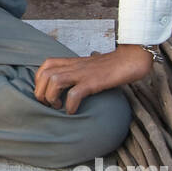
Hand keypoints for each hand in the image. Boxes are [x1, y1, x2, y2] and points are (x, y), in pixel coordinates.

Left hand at [34, 45, 152, 114]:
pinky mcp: (93, 81)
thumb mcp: (90, 67)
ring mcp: (83, 73)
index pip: (45, 65)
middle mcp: (74, 66)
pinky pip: (75, 93)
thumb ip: (79, 72)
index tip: (45, 94)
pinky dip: (70, 105)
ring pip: (54, 81)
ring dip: (51, 97)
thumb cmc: (113, 66)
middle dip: (40, 92)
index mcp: (72, 62)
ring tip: (58, 107)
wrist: (132, 59)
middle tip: (50, 105)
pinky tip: (73, 111)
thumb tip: (72, 85)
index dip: (39, 81)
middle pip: (44, 74)